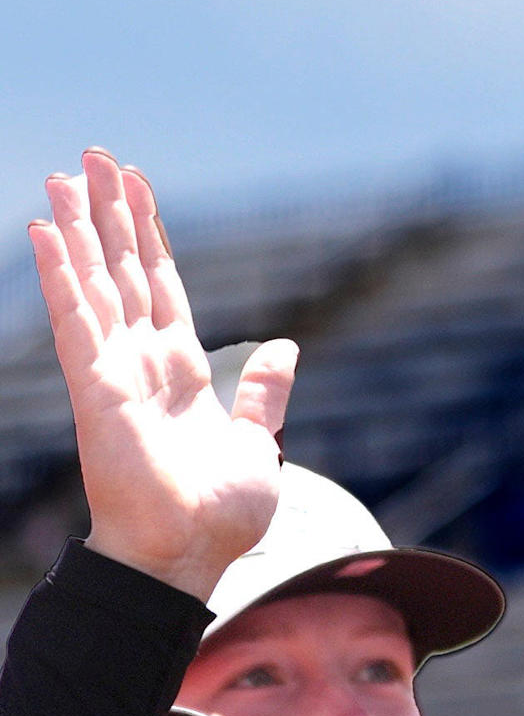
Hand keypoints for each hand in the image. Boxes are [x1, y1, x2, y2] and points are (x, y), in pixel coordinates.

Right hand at [31, 151, 297, 602]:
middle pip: (123, 269)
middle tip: (93, 156)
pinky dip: (61, 276)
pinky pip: (76, 321)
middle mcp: (143, 361)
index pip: (162, 285)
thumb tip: (286, 345)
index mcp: (181, 370)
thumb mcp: (258, 443)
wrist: (189, 559)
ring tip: (62, 176)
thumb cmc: (219, 517)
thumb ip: (264, 393)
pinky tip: (46, 234)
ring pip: (95, 282)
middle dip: (109, 213)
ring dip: (77, 229)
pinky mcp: (96, 388)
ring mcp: (115, 371)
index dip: (150, 236)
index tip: (136, 188)